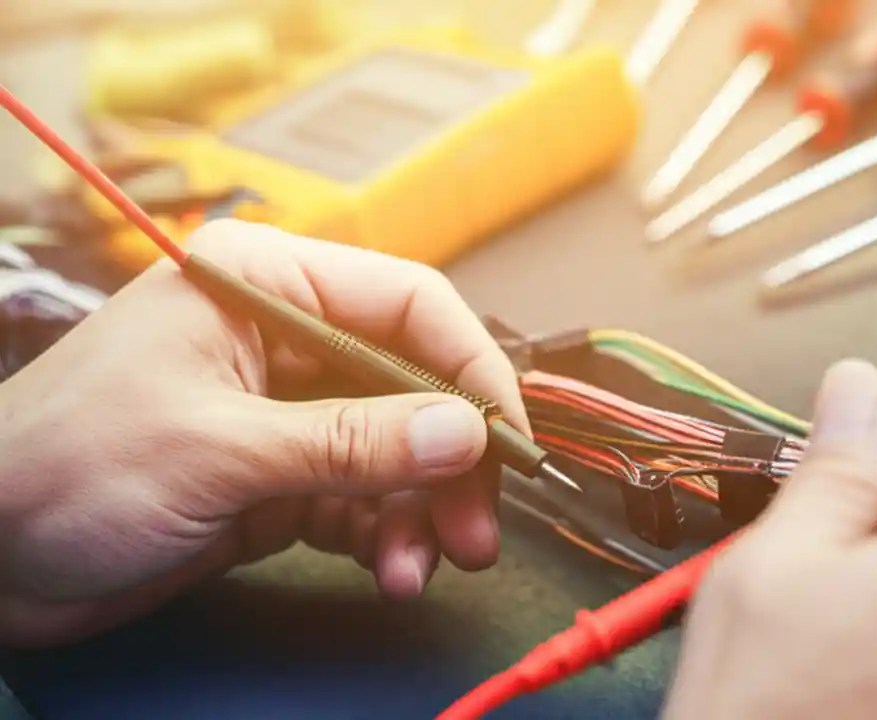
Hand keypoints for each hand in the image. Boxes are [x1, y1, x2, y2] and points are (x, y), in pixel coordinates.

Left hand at [0, 220, 527, 647]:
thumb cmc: (64, 468)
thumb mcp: (217, 450)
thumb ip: (350, 442)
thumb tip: (461, 432)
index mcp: (265, 289)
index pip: (407, 305)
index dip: (468, 369)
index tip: (506, 438)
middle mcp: (285, 342)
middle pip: (415, 387)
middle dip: (450, 462)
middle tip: (474, 529)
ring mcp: (286, 413)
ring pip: (398, 452)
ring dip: (422, 512)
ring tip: (422, 567)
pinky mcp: (281, 477)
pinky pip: (365, 500)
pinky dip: (387, 537)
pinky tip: (391, 570)